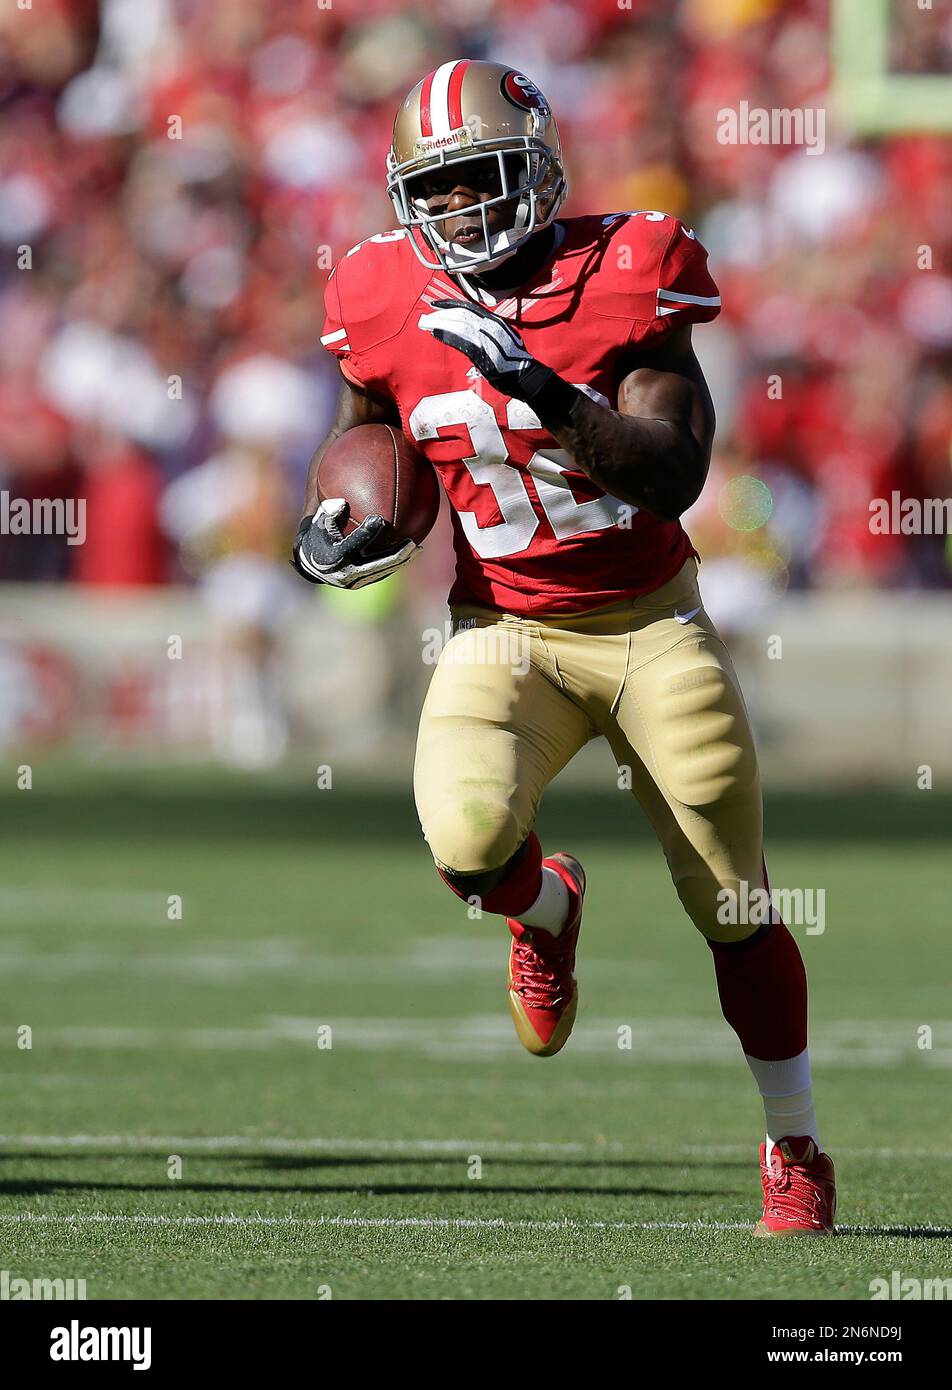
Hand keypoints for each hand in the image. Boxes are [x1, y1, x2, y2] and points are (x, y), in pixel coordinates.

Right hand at [291, 498, 415, 588]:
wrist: (312, 563)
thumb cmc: (318, 535)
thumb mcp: (318, 522)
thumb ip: (328, 512)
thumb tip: (342, 503)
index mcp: (334, 557)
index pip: (353, 545)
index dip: (366, 533)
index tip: (379, 519)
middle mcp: (346, 573)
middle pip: (375, 564)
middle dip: (395, 555)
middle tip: (411, 543)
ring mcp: (355, 581)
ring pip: (382, 571)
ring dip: (401, 561)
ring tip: (417, 549)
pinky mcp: (362, 583)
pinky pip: (383, 572)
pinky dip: (397, 563)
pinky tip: (411, 552)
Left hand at [418, 298, 555, 402]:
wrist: (526, 376)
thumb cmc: (515, 362)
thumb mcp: (503, 339)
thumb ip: (489, 333)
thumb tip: (473, 334)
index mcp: (495, 321)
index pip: (469, 307)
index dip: (451, 304)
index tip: (437, 304)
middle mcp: (490, 325)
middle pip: (461, 313)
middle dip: (442, 313)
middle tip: (427, 316)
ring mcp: (487, 337)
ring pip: (458, 324)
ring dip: (440, 323)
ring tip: (426, 324)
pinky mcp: (483, 351)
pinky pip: (460, 340)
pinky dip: (446, 335)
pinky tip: (435, 333)